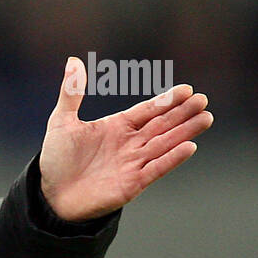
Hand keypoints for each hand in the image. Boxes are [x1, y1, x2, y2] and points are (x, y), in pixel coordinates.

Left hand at [39, 56, 212, 221]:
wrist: (52, 195)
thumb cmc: (57, 159)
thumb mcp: (61, 122)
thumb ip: (71, 93)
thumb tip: (73, 61)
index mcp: (117, 127)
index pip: (148, 110)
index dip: (167, 100)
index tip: (187, 90)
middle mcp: (130, 143)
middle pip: (162, 125)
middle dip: (182, 112)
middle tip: (203, 100)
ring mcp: (133, 163)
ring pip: (165, 143)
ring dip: (185, 131)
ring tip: (206, 117)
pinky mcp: (132, 183)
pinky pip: (156, 168)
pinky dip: (172, 158)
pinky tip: (189, 146)